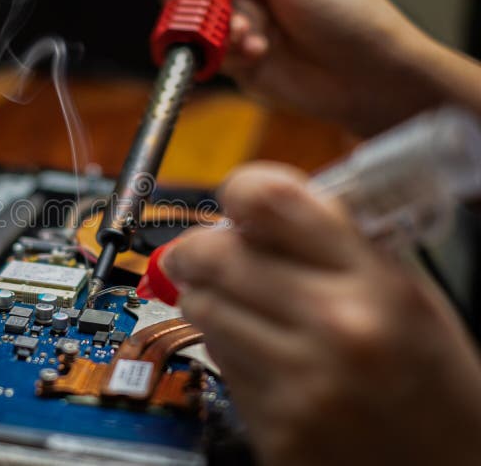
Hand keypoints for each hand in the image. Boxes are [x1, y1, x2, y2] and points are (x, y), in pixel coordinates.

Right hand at [158, 0, 479, 133]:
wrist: (367, 77)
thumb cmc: (349, 15)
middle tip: (205, 0)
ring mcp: (244, 25)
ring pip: (198, 20)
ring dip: (216, 27)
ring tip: (246, 34)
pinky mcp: (241, 62)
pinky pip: (214, 54)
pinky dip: (229, 53)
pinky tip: (259, 52)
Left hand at [161, 162, 480, 465]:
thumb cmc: (430, 379)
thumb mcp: (406, 293)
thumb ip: (334, 245)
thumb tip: (254, 211)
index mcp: (377, 284)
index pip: (272, 201)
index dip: (239, 191)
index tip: (233, 203)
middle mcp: (336, 329)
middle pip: (215, 256)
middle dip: (193, 251)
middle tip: (190, 254)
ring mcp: (301, 384)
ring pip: (203, 308)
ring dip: (207, 301)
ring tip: (236, 308)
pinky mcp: (275, 429)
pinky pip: (219, 364)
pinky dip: (227, 351)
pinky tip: (262, 357)